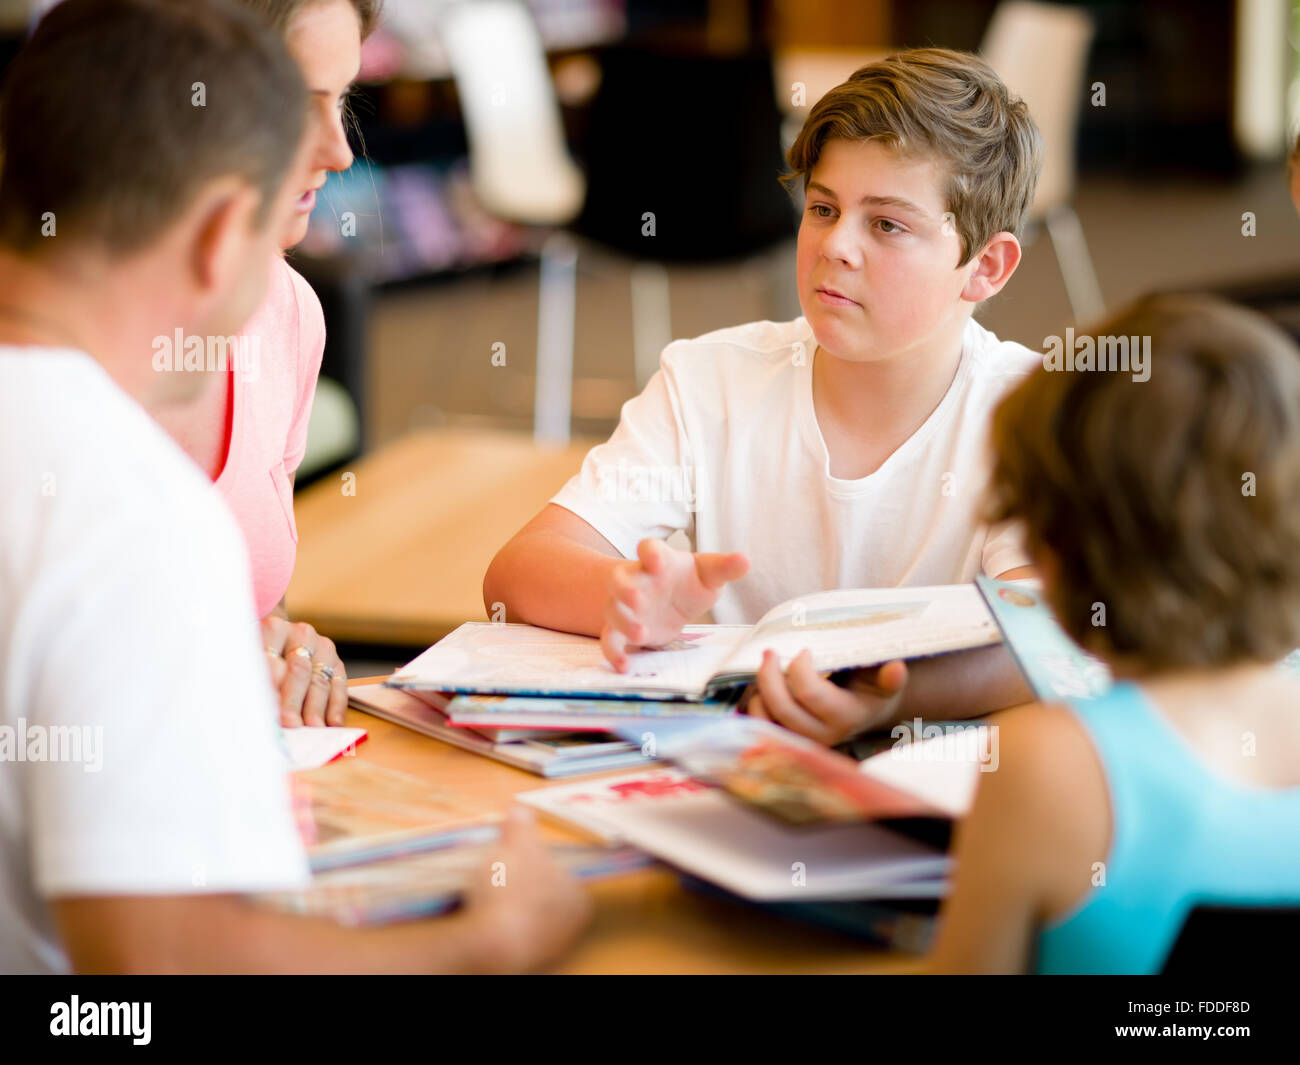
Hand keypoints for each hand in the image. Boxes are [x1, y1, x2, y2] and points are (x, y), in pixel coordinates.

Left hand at [261, 616, 346, 727]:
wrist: (277, 643)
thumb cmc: (257, 658)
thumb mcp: (248, 662)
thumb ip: (256, 680)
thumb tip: (262, 706)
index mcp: (273, 629)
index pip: (272, 659)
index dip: (270, 686)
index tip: (268, 709)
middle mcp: (300, 634)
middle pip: (298, 670)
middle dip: (294, 700)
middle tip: (291, 723)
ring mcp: (322, 647)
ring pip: (320, 680)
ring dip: (315, 707)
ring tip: (311, 728)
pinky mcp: (336, 662)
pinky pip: (339, 685)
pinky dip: (336, 706)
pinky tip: (332, 723)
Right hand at [461, 807, 591, 972]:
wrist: (492, 942)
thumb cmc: (511, 889)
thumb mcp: (515, 846)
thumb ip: (521, 827)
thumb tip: (521, 809)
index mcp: (580, 898)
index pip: (561, 874)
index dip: (535, 862)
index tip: (514, 859)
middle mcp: (571, 928)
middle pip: (544, 896)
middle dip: (523, 884)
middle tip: (498, 873)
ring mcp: (548, 949)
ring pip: (527, 917)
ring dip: (510, 906)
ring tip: (487, 894)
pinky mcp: (524, 961)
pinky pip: (511, 934)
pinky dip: (500, 925)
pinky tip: (485, 917)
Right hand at [601, 538, 748, 670]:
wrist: (672, 602)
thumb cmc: (690, 582)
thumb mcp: (709, 575)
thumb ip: (725, 568)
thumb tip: (745, 560)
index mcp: (658, 561)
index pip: (648, 548)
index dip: (650, 554)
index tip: (658, 562)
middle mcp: (636, 581)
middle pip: (618, 578)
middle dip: (624, 589)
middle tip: (637, 600)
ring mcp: (625, 606)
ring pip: (612, 610)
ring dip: (623, 622)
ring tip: (641, 635)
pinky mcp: (622, 630)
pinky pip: (609, 640)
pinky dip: (613, 654)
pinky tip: (625, 667)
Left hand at [747, 649, 908, 744]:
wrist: (866, 711)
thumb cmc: (872, 687)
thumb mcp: (884, 681)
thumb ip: (889, 677)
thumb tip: (895, 668)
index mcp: (845, 717)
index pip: (809, 693)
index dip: (799, 668)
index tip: (804, 651)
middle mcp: (823, 736)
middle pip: (782, 707)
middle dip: (769, 675)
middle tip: (770, 652)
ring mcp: (803, 741)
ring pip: (767, 719)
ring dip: (759, 691)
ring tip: (766, 668)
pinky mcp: (788, 741)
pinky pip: (761, 726)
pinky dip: (756, 706)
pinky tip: (762, 687)